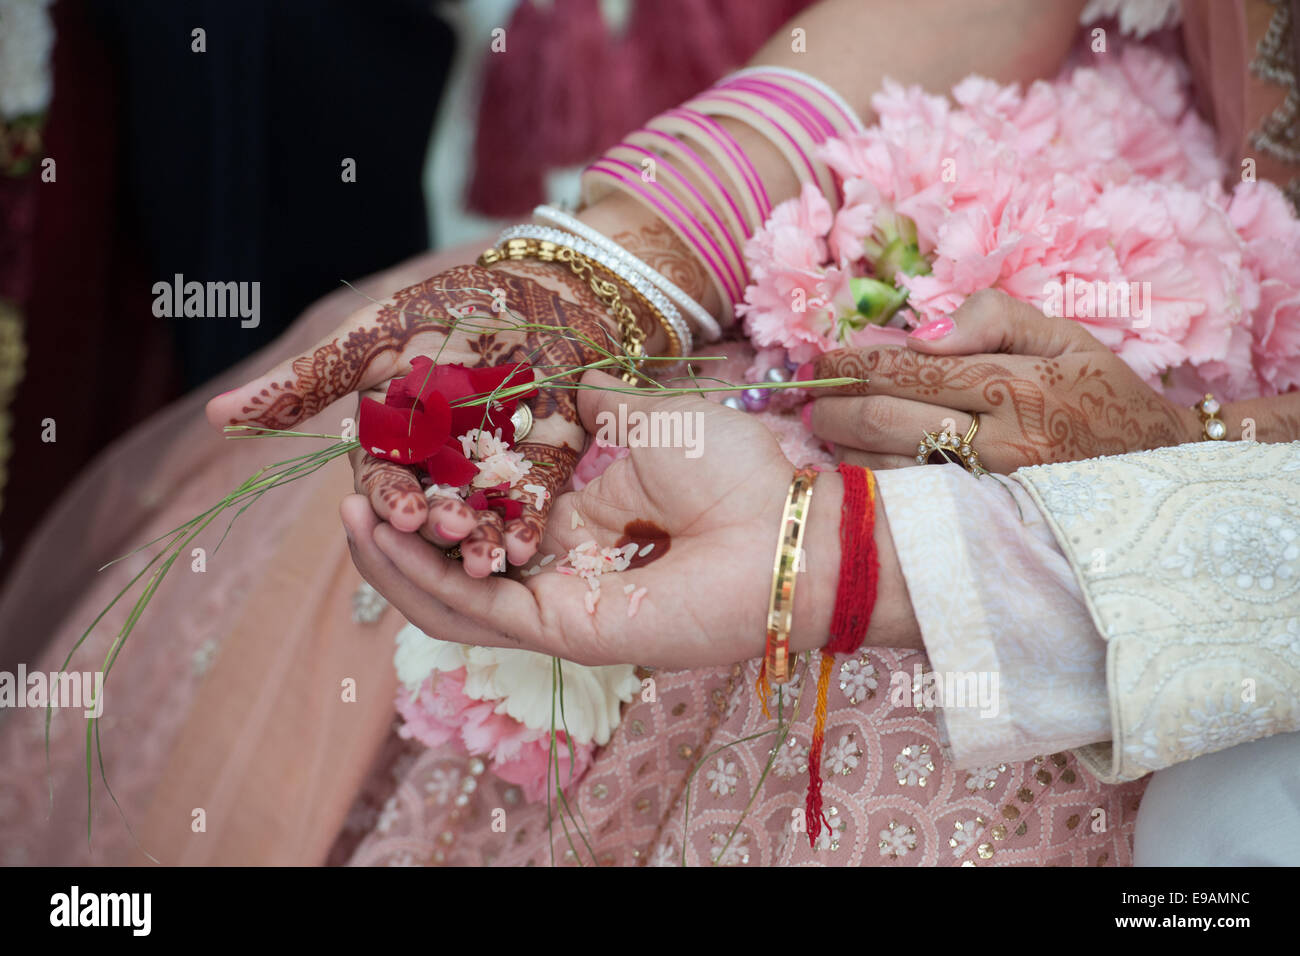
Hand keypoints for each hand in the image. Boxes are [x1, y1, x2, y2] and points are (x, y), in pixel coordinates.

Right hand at [207, 262, 632, 576]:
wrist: (534, 286)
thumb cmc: (445, 306)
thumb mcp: (376, 338)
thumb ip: (309, 380)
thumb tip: (215, 417)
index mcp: (391, 443)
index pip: (382, 482)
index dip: (390, 498)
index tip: (398, 512)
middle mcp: (436, 468)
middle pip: (431, 510)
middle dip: (437, 525)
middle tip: (448, 532)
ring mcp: (488, 474)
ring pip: (478, 518)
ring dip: (479, 540)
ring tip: (485, 561)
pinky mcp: (539, 473)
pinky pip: (529, 509)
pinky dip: (525, 529)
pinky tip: (526, 549)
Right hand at [341, 371, 863, 667]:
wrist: (787, 525)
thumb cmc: (732, 470)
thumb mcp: (642, 414)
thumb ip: (587, 395)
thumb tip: (546, 359)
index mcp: (571, 514)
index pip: (475, 504)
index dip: (426, 481)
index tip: (383, 440)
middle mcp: (554, 561)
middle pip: (450, 555)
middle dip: (393, 524)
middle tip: (350, 483)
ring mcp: (556, 600)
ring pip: (450, 594)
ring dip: (392, 559)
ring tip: (350, 512)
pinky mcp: (564, 629)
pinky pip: (477, 611)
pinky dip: (426, 579)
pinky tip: (386, 536)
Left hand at [809, 289, 1200, 471]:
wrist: (1157, 472)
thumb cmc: (1101, 395)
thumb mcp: (1062, 335)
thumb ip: (990, 319)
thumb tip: (916, 333)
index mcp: (1018, 384)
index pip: (911, 369)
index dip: (854, 364)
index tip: (822, 361)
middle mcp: (1004, 441)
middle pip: (888, 419)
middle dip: (833, 406)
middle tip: (808, 399)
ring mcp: (994, 492)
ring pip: (891, 468)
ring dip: (845, 449)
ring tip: (827, 431)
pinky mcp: (988, 527)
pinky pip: (914, 506)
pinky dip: (876, 485)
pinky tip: (859, 469)